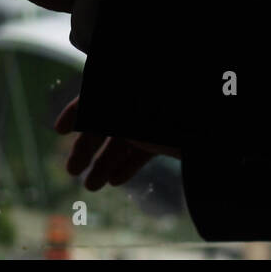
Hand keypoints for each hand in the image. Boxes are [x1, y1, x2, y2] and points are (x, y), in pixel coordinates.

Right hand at [54, 95, 180, 189]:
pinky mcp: (171, 135)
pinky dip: (130, 163)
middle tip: (72, 170)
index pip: (98, 94)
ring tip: (91, 186)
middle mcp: (139, 97)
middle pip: (110, 120)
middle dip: (89, 146)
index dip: (76, 110)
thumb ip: (102, 109)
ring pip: (126, 138)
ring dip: (106, 161)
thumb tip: (82, 114)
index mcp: (125, 84)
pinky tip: (115, 181)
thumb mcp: (125, 112)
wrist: (212, 135)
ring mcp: (156, 117)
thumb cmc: (164, 115)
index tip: (58, 130)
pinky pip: (145, 148)